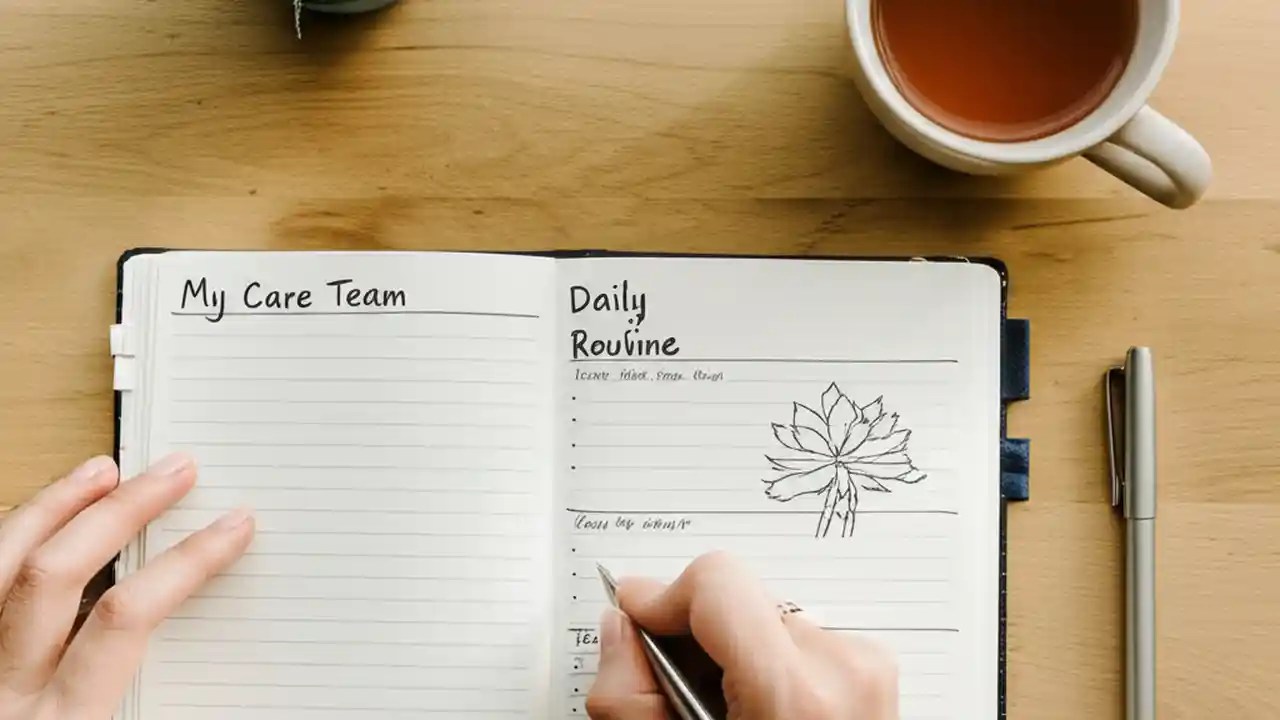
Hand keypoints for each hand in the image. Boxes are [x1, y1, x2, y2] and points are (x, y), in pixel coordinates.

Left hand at [0, 453, 253, 719]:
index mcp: (63, 719)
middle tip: (172, 475)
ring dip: (53, 507)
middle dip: (122, 510)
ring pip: (1, 563)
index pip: (126, 617)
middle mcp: (6, 688)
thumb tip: (216, 653)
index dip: (186, 562)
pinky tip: (39, 522)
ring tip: (100, 472)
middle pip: (55, 572)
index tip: (230, 529)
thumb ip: (159, 701)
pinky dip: (12, 539)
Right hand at [586, 551, 897, 719]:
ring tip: (726, 716)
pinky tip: (760, 718)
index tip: (637, 618)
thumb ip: (629, 694)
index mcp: (795, 695)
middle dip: (697, 637)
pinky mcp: (875, 676)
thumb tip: (622, 632)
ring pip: (767, 619)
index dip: (662, 597)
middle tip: (678, 694)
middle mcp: (845, 670)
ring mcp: (868, 672)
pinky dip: (772, 671)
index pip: (717, 582)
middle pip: (739, 599)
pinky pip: (802, 643)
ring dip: (736, 656)